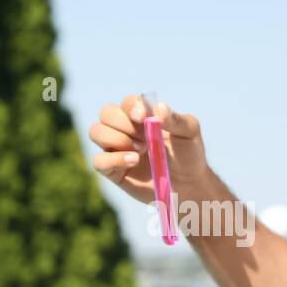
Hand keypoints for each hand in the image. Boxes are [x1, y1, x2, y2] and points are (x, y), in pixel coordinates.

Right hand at [88, 94, 209, 204]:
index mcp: (141, 116)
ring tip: (140, 151)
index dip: (132, 107)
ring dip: (116, 139)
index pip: (127, 102)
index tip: (143, 117)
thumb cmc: (188, 154)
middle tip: (145, 138)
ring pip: (96, 131)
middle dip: (123, 123)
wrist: (189, 184)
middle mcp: (125, 129)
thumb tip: (159, 108)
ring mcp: (117, 149)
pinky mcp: (113, 170)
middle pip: (106, 113)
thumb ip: (176, 119)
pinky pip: (98, 161)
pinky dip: (113, 159)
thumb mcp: (190, 132)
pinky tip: (133, 161)